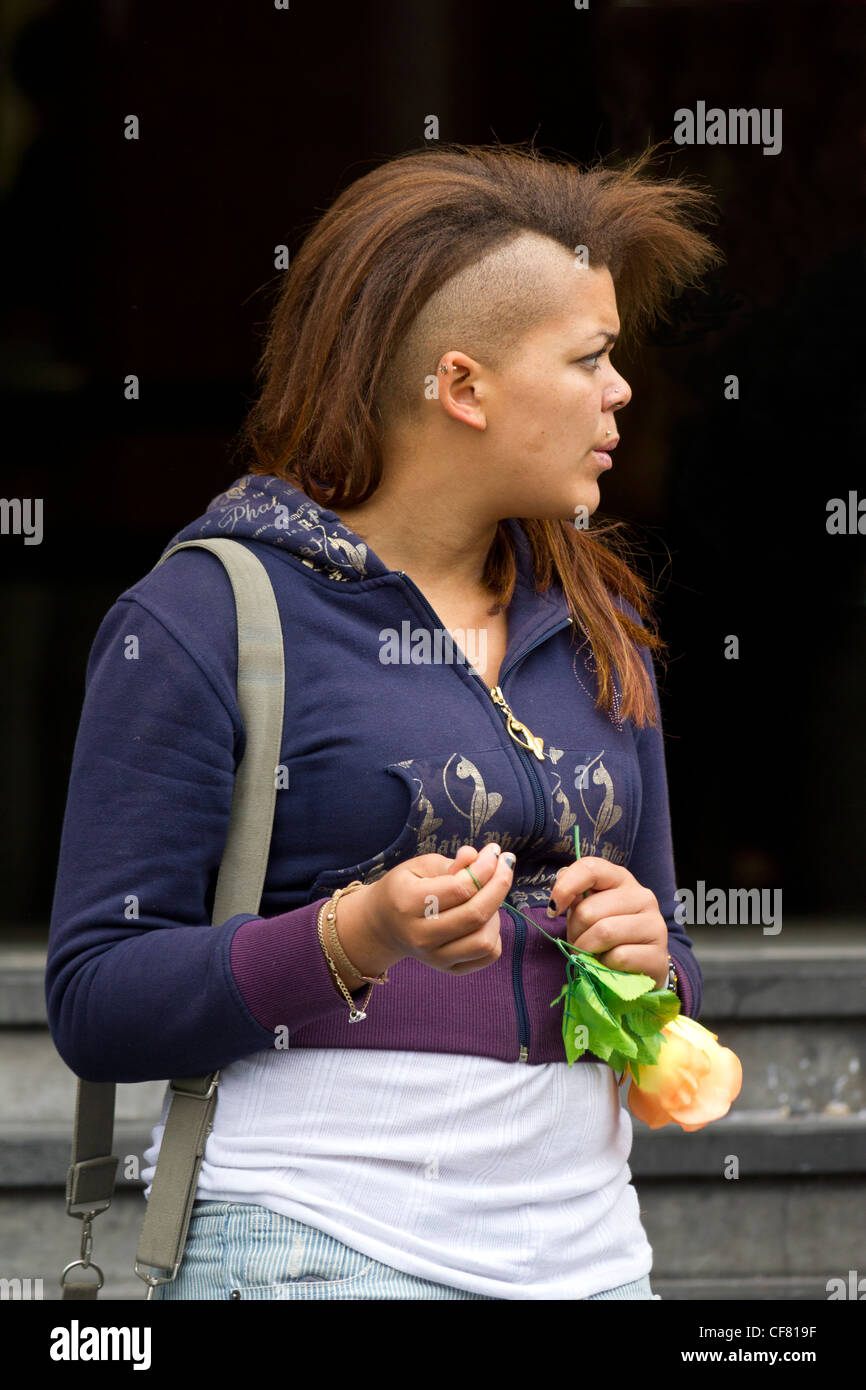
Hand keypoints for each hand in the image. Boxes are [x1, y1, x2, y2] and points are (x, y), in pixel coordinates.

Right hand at [334, 842, 514, 980]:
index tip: (495, 851)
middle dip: (499, 885)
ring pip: (485, 940)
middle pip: (476, 915)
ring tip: (485, 896)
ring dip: (495, 912)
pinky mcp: (449, 969)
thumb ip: (451, 863)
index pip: (460, 888)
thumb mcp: (419, 867)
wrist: (384, 926)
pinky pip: (488, 955)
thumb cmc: (405, 889)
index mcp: (407, 904)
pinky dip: (494, 934)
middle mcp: (420, 936)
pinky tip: (484, 918)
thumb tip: (479, 856)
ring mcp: (435, 958)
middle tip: (505, 865)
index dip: (485, 867)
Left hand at [547, 857, 668, 989]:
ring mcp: (654, 924)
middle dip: (575, 932)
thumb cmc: (608, 934)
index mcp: (621, 878)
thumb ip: (575, 898)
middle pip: (589, 910)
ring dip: (587, 950)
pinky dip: (605, 965)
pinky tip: (610, 965)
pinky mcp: (658, 953)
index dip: (565, 888)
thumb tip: (559, 898)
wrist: (641, 966)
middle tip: (578, 942)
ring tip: (591, 954)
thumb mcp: (589, 911)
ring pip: (604, 933)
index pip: (590, 868)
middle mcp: (642, 896)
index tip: (554, 910)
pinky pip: (618, 957)